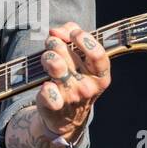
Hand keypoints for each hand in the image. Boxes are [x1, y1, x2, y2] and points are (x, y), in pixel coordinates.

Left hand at [37, 22, 110, 141]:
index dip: (84, 39)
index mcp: (101, 76)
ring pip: (56, 66)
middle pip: (69, 55)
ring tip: (47, 58)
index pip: (97, 54)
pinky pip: (48, 93)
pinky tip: (46, 85)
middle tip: (52, 45)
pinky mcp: (55, 106)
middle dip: (56, 44)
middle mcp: (88, 87)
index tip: (73, 34)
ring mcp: (72, 97)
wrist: (66, 117)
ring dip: (47, 56)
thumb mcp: (81, 59)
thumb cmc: (74, 79)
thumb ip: (72, 36)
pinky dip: (45, 88)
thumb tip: (57, 30)